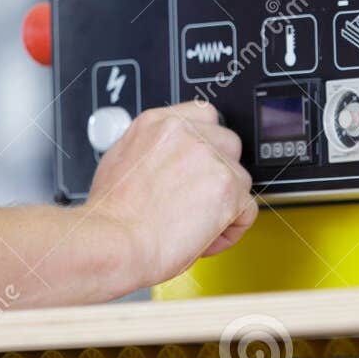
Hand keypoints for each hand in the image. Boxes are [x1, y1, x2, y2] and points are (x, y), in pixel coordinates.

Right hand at [83, 99, 256, 287]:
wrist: (114, 242)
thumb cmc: (111, 215)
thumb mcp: (120, 160)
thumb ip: (151, 151)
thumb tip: (164, 161)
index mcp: (157, 122)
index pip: (202, 115)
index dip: (205, 145)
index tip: (198, 167)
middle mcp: (185, 132)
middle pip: (227, 144)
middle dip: (218, 174)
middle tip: (196, 201)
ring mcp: (208, 156)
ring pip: (240, 178)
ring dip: (225, 203)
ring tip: (195, 225)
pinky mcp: (227, 185)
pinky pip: (247, 210)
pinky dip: (231, 230)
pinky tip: (204, 239)